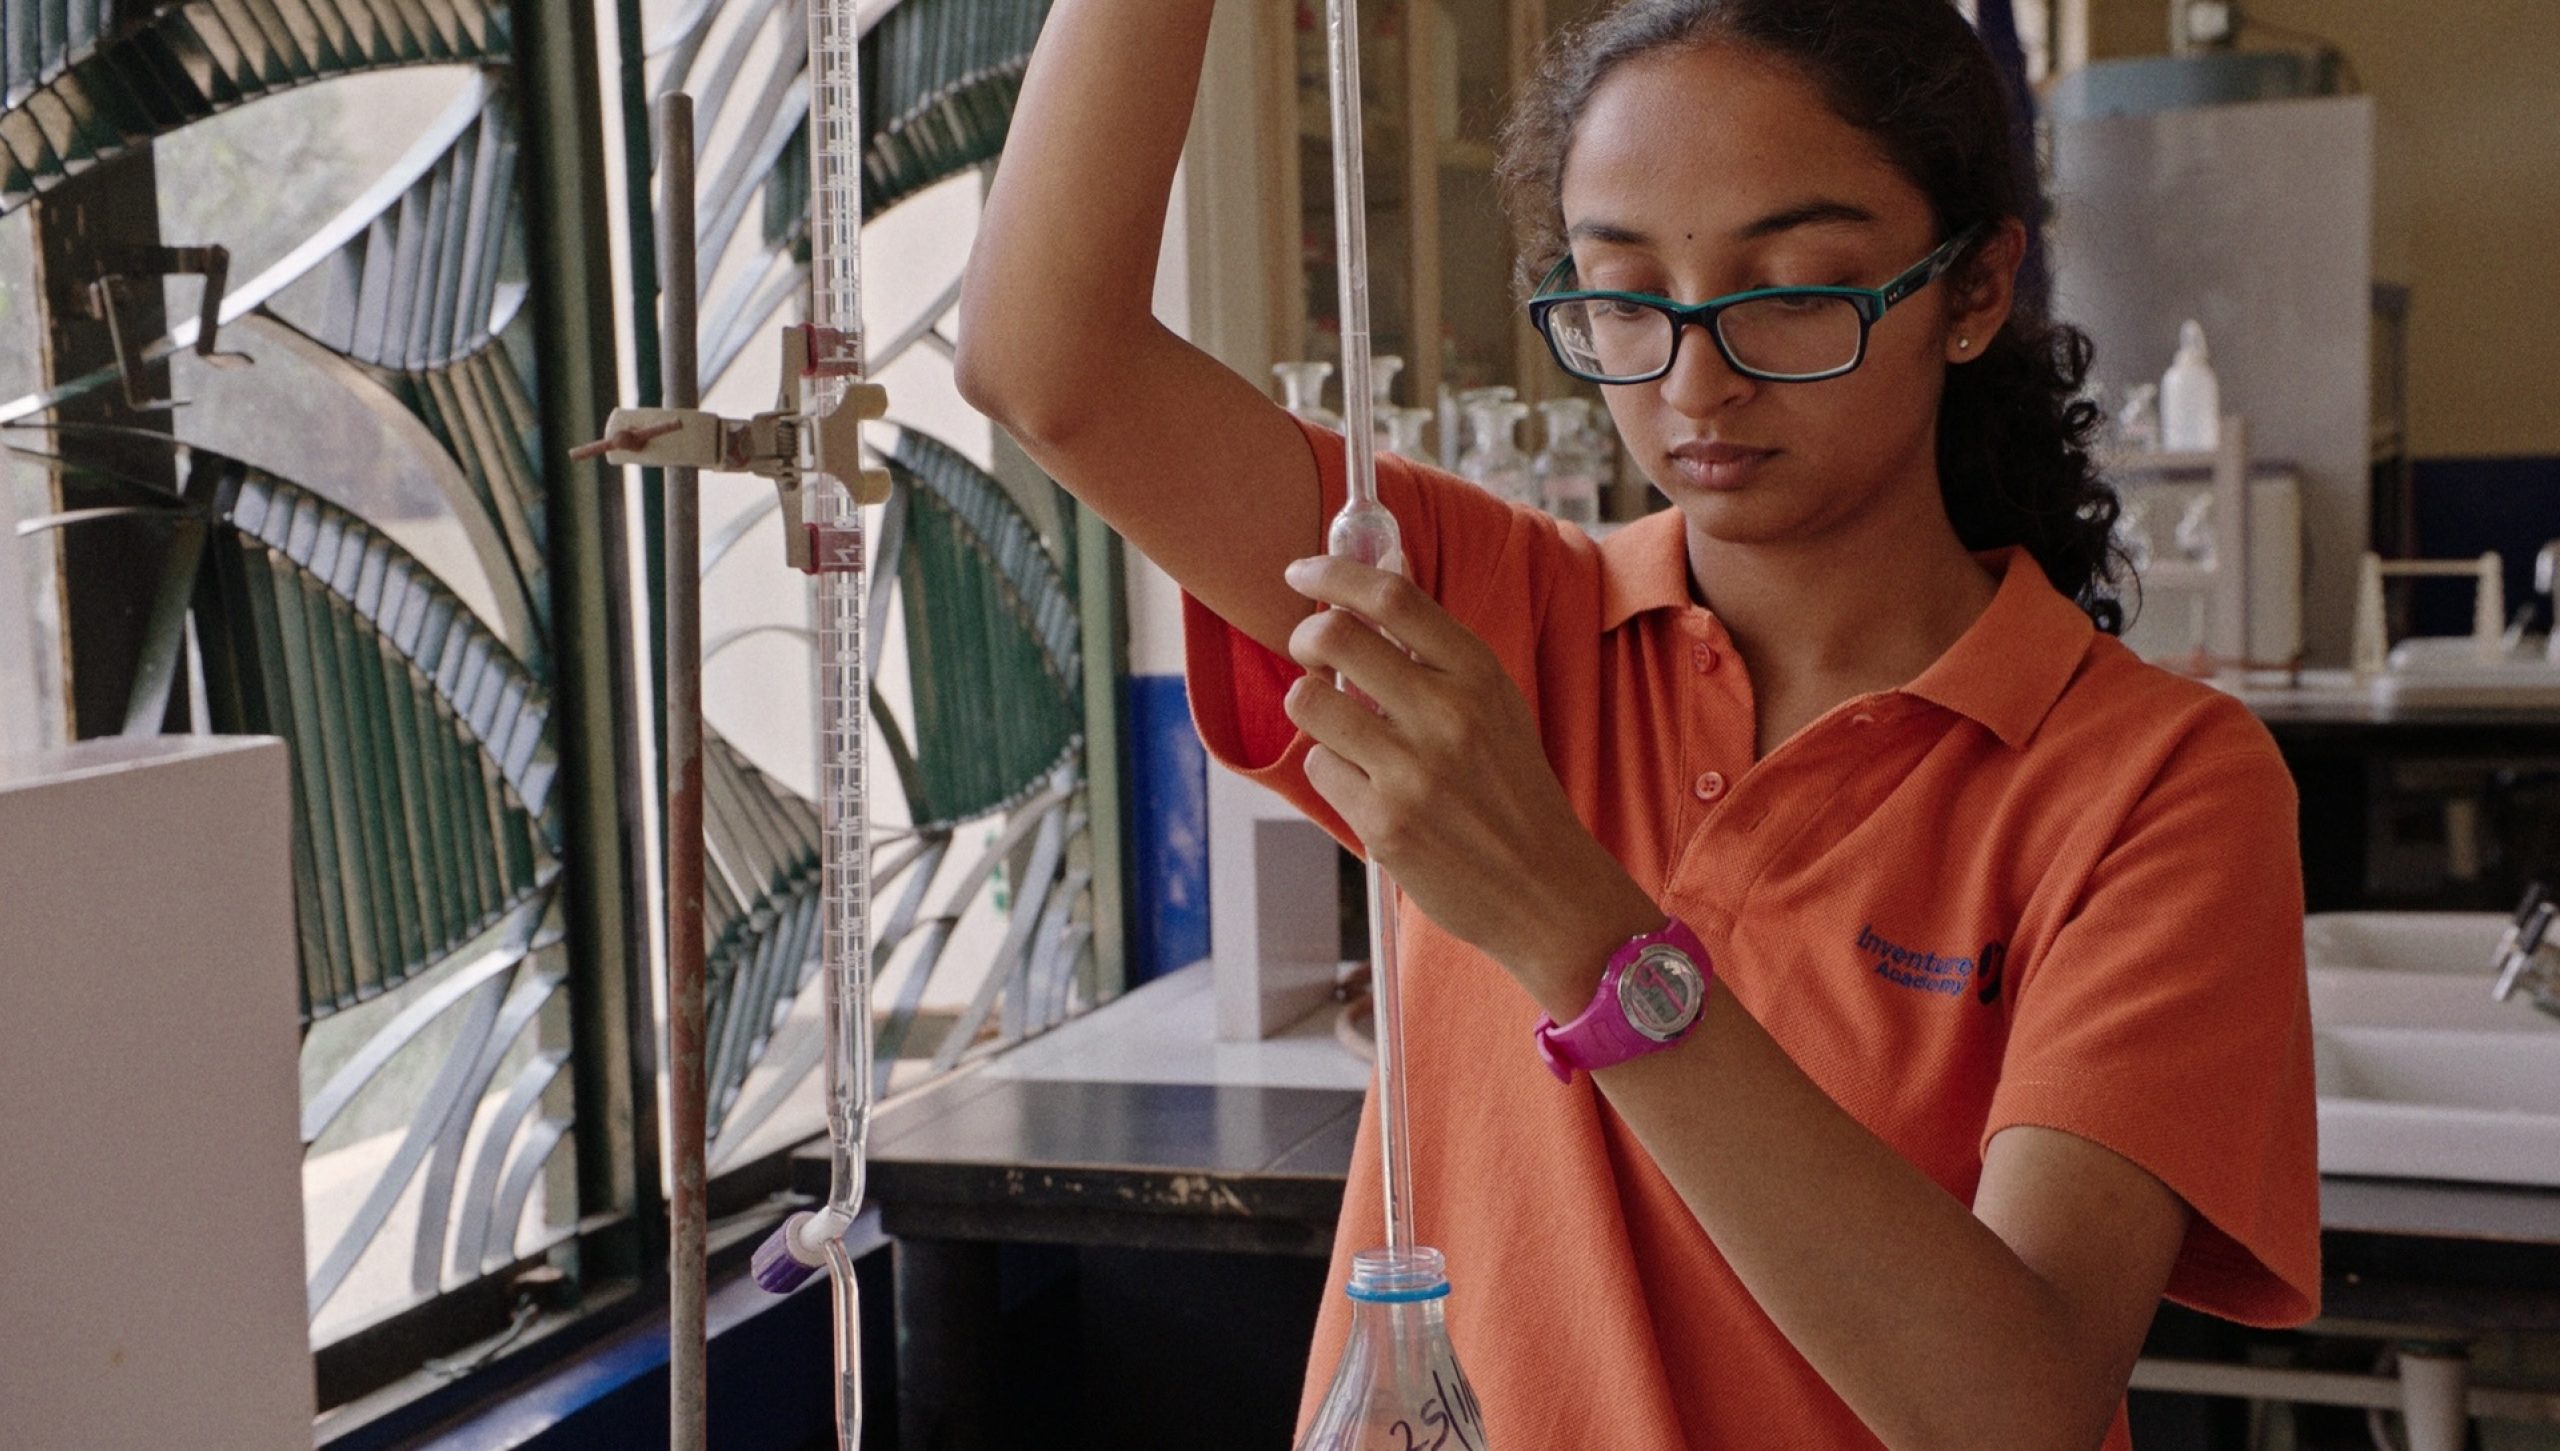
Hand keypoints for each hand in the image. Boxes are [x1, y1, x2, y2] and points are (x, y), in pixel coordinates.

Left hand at [1281, 556, 1661, 1014]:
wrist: (1545, 887)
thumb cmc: (1512, 788)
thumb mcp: (1495, 703)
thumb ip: (1436, 650)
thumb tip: (1372, 581)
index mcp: (1478, 674)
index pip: (1390, 596)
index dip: (1333, 572)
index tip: (1301, 571)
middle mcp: (1446, 715)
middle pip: (1333, 638)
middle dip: (1304, 637)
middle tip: (1309, 651)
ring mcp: (1412, 772)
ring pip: (1309, 702)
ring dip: (1312, 708)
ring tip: (1345, 728)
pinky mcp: (1384, 824)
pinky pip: (1320, 768)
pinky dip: (1334, 771)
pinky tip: (1369, 788)